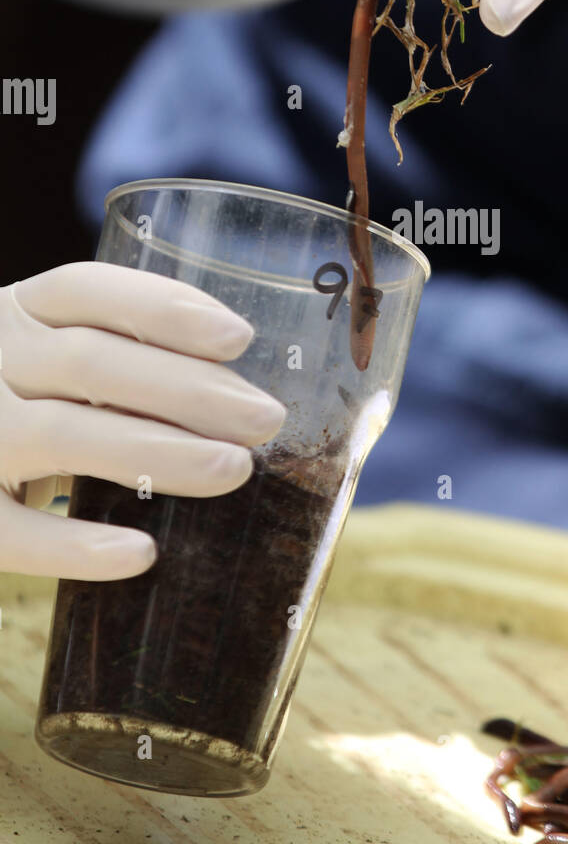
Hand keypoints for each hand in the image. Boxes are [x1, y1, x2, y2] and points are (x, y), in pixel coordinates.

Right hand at [0, 264, 285, 579]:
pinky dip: (76, 546)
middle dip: (190, 389)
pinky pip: (15, 532)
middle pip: (93, 361)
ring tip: (234, 469)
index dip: (164, 309)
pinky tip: (142, 553)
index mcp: (13, 313)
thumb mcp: (36, 359)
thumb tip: (236, 395)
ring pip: (66, 435)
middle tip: (266, 420)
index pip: (87, 290)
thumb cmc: (11, 402)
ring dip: (158, 451)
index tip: (240, 337)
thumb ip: (110, 363)